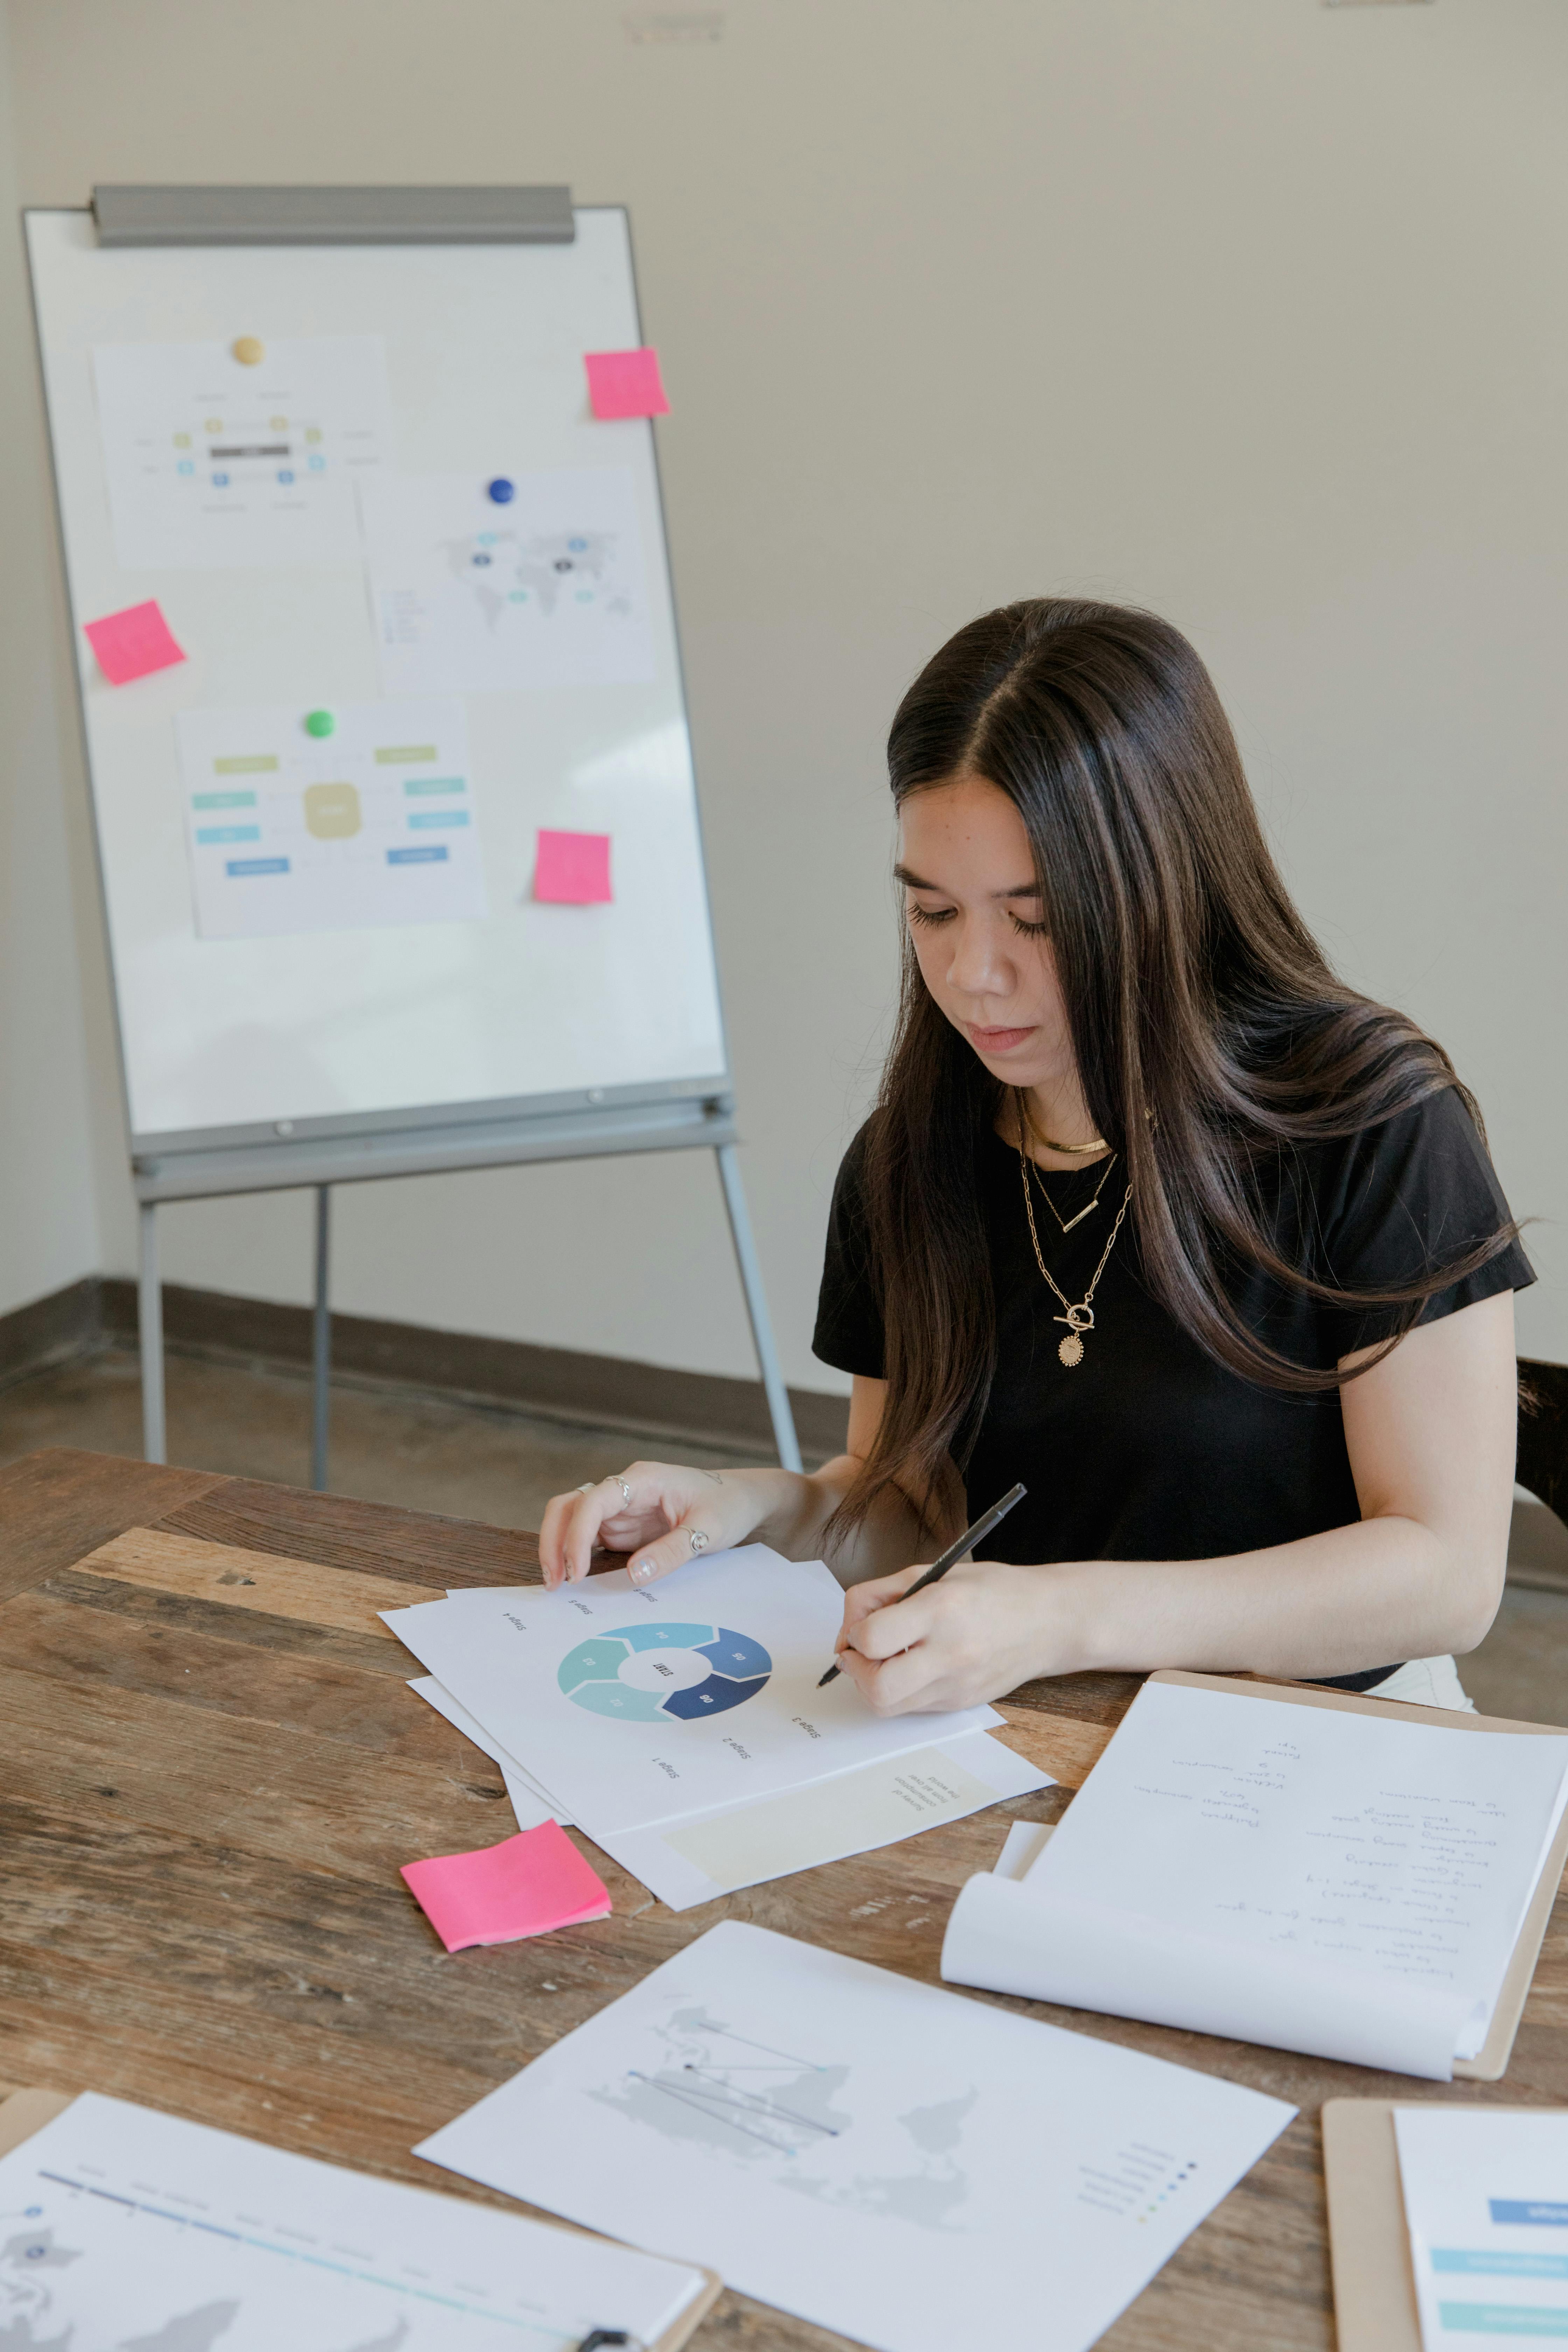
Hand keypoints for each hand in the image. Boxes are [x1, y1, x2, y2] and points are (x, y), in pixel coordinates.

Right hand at [538, 1461, 763, 1589]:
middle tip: (555, 1583)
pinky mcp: (623, 1527)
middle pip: (570, 1506)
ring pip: (572, 1520)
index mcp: (642, 1480)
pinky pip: (589, 1538)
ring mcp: (621, 1509)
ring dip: (558, 1548)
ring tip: (559, 1585)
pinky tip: (575, 1581)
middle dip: (553, 1541)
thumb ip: (672, 1552)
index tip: (576, 1572)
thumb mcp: (708, 1530)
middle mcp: (624, 1491)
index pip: (593, 1501)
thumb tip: (633, 1575)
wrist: (741, 1500)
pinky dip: (576, 1556)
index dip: (577, 1536)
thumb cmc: (727, 1506)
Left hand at [834, 1557, 1072, 1712]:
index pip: (872, 1639)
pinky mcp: (962, 1703)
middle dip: (856, 1671)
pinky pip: (913, 1707)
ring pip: (890, 1706)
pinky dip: (901, 1690)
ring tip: (885, 1658)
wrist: (1049, 1621)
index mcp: (941, 1610)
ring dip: (873, 1684)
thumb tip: (848, 1628)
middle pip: (877, 1688)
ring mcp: (958, 1685)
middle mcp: (950, 1653)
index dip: (854, 1634)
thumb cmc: (993, 1590)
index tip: (860, 1626)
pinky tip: (913, 1665)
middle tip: (860, 1653)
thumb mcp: (935, 1572)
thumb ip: (882, 1594)